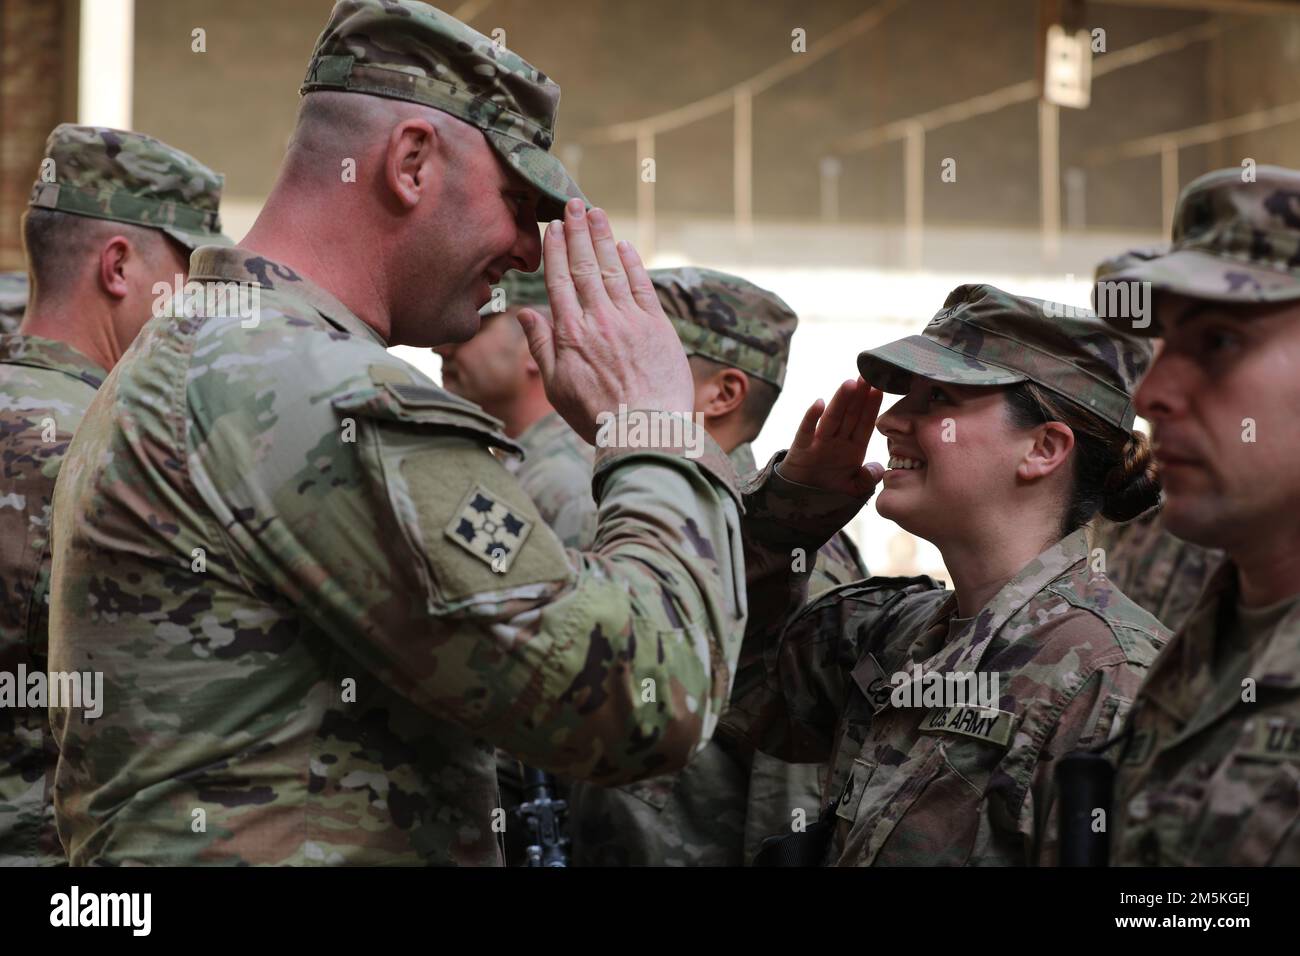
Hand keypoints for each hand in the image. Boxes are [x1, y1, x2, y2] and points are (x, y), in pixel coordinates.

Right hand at [516, 199, 693, 443]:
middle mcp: (599, 319)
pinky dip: (633, 263)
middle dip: (578, 231)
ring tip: (595, 212)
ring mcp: (630, 320)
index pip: (559, 280)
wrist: (645, 432)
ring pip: (612, 269)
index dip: (556, 250)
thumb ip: (541, 347)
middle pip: (584, 265)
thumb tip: (525, 314)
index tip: (553, 227)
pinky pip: (643, 286)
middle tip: (572, 203)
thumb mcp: (556, 387)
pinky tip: (625, 246)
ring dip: (603, 237)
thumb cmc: (596, 417)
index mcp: (570, 333)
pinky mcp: (657, 327)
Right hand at [779, 377, 884, 496]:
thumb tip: (878, 469)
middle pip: (851, 415)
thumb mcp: (852, 489)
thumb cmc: (828, 490)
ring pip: (832, 419)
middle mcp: (837, 442)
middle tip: (868, 375)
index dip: (873, 407)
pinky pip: (806, 431)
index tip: (881, 388)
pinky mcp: (801, 449)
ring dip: (841, 401)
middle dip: (860, 396)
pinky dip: (811, 417)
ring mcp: (819, 443)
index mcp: (853, 449)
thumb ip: (867, 479)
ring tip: (851, 383)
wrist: (800, 502)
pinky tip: (820, 403)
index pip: (865, 424)